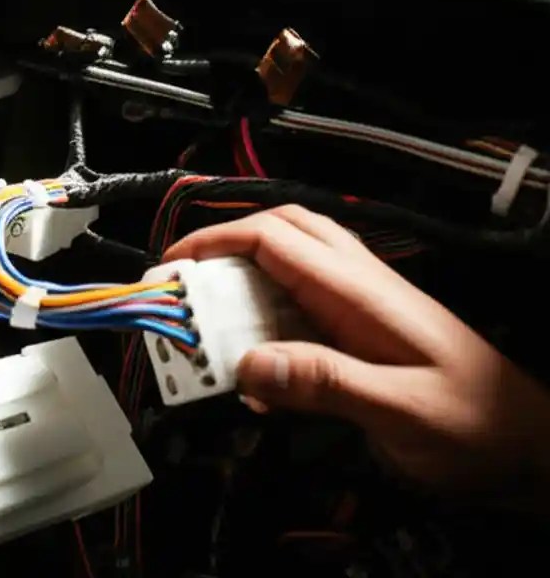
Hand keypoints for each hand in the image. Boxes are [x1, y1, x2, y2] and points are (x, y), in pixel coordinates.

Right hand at [166, 205, 549, 509]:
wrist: (528, 449)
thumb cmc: (478, 426)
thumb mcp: (401, 410)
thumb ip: (325, 383)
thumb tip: (249, 364)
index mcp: (362, 292)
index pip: (276, 239)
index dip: (215, 243)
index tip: (170, 269)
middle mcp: (357, 290)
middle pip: (279, 235)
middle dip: (221, 250)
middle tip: (180, 286)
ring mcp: (358, 311)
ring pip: (285, 272)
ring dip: (239, 293)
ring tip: (206, 330)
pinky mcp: (357, 339)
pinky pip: (297, 318)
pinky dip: (263, 334)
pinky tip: (255, 376)